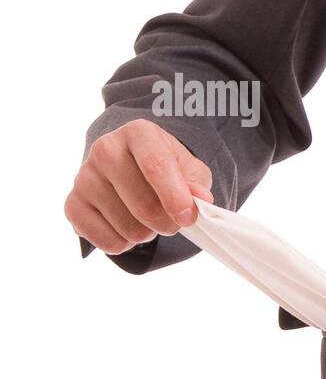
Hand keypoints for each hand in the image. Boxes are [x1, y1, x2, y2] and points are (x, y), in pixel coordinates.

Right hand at [65, 119, 213, 254]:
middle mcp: (105, 149)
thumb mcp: (189, 169)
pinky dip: (125, 245)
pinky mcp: (72, 204)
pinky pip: (107, 242)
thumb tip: (200, 199)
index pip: (156, 166)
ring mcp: (83, 177)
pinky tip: (126, 227)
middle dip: (167, 224)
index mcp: (138, 134)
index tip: (188, 218)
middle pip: (144, 205)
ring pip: (128, 228)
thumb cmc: (166, 169)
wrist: (130, 170)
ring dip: (148, 234)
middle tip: (172, 220)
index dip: (175, 197)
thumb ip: (197, 183)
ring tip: (148, 220)